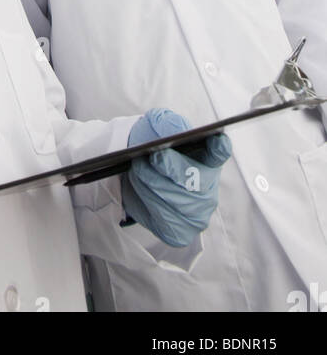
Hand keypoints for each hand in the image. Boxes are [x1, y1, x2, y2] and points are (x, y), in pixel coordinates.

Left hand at [122, 107, 231, 247]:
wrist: (133, 171)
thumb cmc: (151, 145)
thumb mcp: (155, 126)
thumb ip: (167, 123)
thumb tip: (177, 130)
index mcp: (207, 158)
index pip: (220, 153)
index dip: (221, 149)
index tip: (218, 140)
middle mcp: (208, 187)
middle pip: (195, 181)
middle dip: (170, 169)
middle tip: (152, 158)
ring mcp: (198, 212)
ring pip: (176, 203)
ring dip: (152, 185)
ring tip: (139, 172)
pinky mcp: (182, 231)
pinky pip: (166, 222)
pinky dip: (149, 205)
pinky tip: (143, 192)